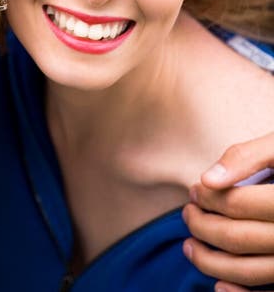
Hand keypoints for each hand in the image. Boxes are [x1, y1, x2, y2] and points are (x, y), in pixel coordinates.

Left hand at [182, 133, 273, 287]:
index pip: (238, 204)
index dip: (208, 197)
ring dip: (211, 262)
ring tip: (190, 246)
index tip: (194, 190)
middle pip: (238, 238)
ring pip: (249, 271)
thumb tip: (207, 179)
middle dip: (203, 226)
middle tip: (187, 214)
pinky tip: (219, 285)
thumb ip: (244, 157)